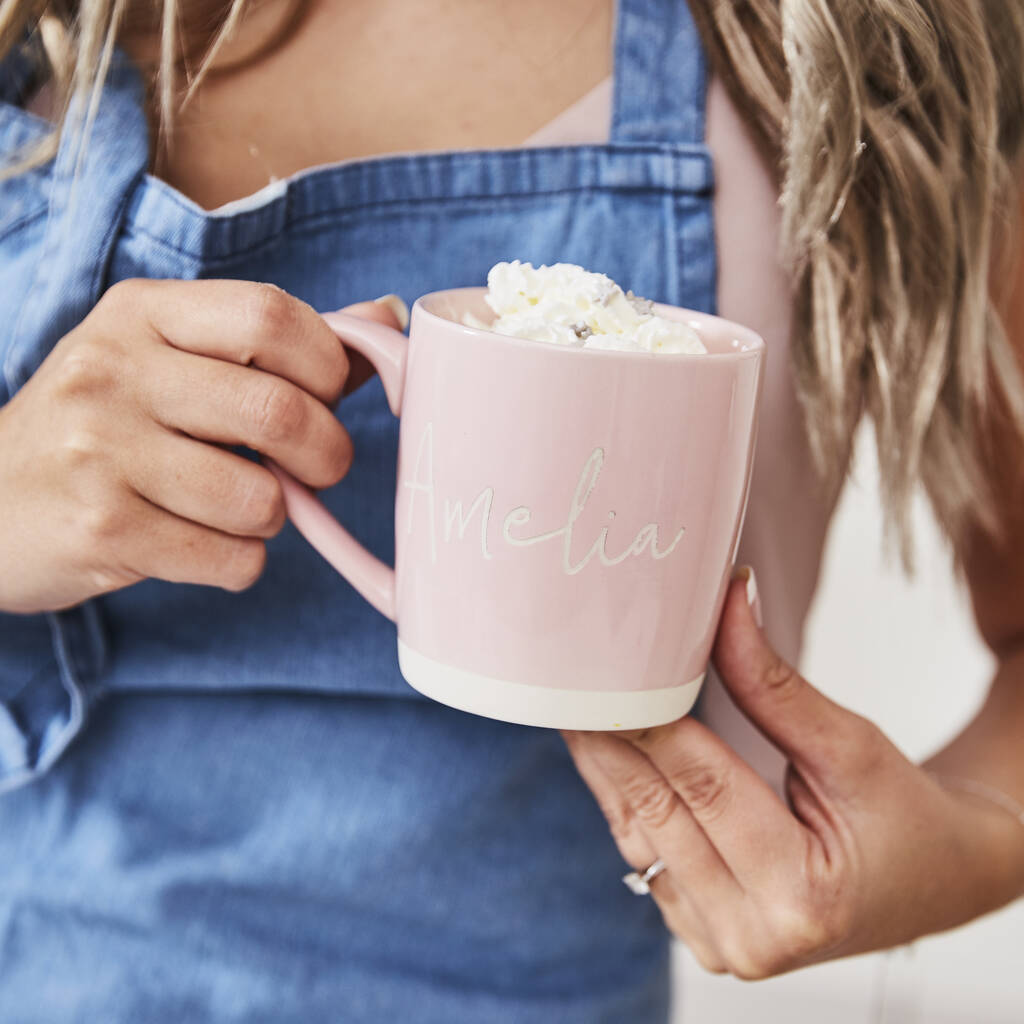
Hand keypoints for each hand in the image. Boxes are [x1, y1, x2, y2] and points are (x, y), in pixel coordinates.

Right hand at [0, 278, 401, 613]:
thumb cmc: (108, 425)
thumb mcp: (172, 359)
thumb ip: (279, 343)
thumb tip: (388, 318)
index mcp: (142, 313)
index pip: (271, 316)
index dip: (328, 365)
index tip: (328, 396)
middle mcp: (113, 370)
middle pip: (280, 413)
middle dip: (328, 455)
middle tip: (319, 469)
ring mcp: (100, 450)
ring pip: (261, 500)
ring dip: (275, 517)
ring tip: (238, 507)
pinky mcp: (101, 528)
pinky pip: (230, 559)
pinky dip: (241, 563)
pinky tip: (205, 546)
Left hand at [561, 572, 1023, 978]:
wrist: (932, 881)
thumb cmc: (903, 815)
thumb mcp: (850, 744)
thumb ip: (773, 682)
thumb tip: (725, 599)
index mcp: (799, 896)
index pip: (701, 784)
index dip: (649, 715)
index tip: (611, 664)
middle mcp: (751, 937)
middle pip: (654, 809)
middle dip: (608, 735)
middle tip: (569, 675)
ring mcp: (721, 944)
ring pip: (636, 831)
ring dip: (602, 763)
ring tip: (574, 702)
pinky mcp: (702, 932)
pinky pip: (644, 850)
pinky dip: (624, 795)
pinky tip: (602, 748)